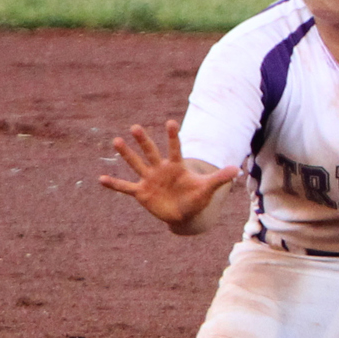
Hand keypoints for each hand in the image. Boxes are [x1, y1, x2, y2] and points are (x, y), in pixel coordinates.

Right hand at [99, 120, 239, 231]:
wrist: (184, 214)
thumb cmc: (196, 198)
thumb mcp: (208, 189)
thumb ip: (220, 179)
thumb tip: (237, 170)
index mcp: (177, 166)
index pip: (175, 148)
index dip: (173, 136)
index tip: (170, 122)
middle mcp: (161, 170)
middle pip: (151, 152)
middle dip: (144, 141)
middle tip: (135, 127)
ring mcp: (150, 180)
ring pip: (137, 164)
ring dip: (127, 154)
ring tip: (116, 141)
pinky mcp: (142, 193)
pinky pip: (126, 187)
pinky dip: (114, 184)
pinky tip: (100, 179)